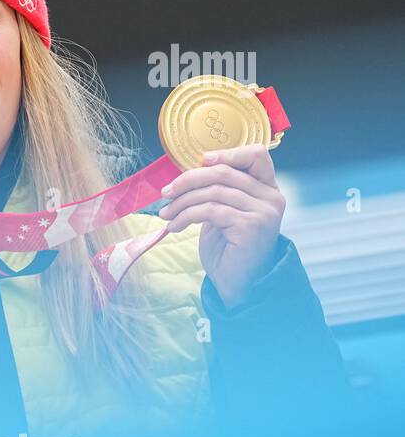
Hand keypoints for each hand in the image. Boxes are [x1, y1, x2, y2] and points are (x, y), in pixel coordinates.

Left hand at [157, 143, 285, 309]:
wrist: (238, 284)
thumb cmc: (229, 248)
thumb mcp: (223, 212)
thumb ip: (218, 190)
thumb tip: (190, 171)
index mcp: (267, 189)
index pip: (256, 155)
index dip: (227, 153)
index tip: (200, 161)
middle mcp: (271, 197)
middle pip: (224, 172)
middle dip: (188, 180)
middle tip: (166, 193)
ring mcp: (263, 211)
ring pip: (213, 191)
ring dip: (182, 202)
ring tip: (166, 214)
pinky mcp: (251, 225)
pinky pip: (210, 210)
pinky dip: (185, 216)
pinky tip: (174, 227)